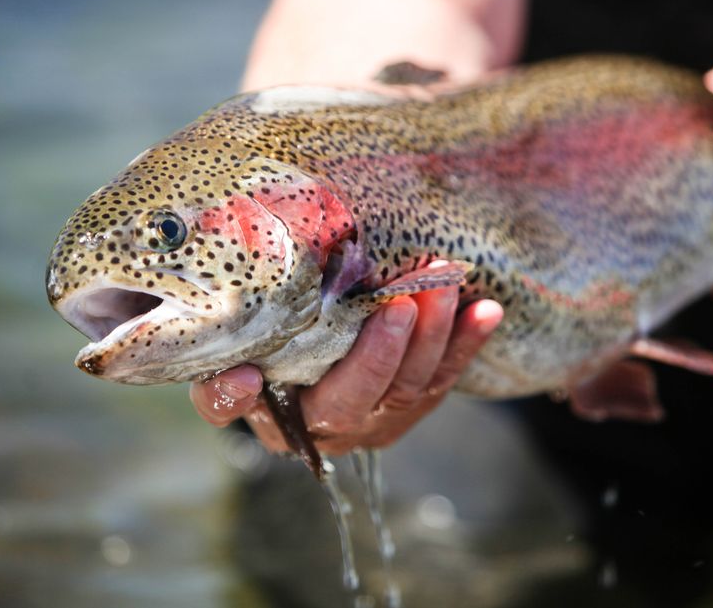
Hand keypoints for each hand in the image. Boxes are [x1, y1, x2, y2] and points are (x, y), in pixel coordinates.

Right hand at [191, 291, 502, 454]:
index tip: (243, 374)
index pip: (243, 411)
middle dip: (379, 355)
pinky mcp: (414, 402)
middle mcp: (326, 426)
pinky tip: (487, 309)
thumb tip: (236, 369)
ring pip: (409, 387)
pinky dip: (468, 343)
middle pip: (352, 401)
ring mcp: (377, 418)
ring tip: (442, 286)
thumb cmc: (274, 342)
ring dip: (433, 338)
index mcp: (271, 414)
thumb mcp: (237, 346)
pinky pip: (445, 376)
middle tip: (398, 304)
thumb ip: (226, 353)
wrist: (322, 349)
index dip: (239, 399)